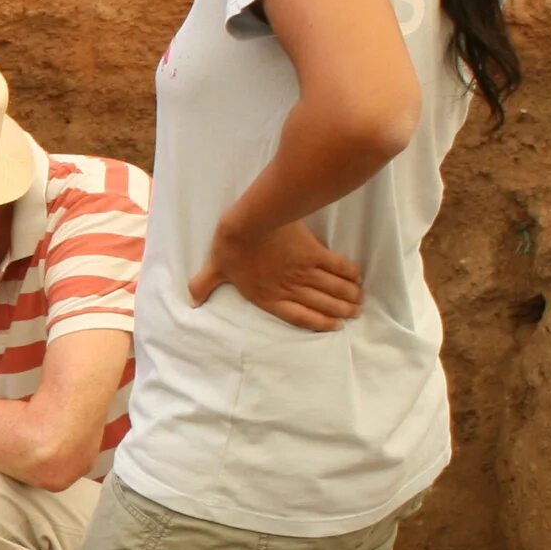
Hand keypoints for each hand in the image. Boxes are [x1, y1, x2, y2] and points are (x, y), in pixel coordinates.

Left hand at [191, 219, 363, 331]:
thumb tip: (191, 300)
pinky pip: (336, 266)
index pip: (298, 315)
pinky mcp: (313, 253)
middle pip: (321, 303)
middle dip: (340, 311)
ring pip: (332, 287)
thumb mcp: (215, 268)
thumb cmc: (231, 246)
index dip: (318, 322)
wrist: (250, 223)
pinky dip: (348, 273)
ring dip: (348, 295)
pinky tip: (357, 277)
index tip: (333, 326)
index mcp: (267, 296)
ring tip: (359, 301)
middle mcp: (289, 287)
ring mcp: (304, 271)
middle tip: (354, 314)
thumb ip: (204, 285)